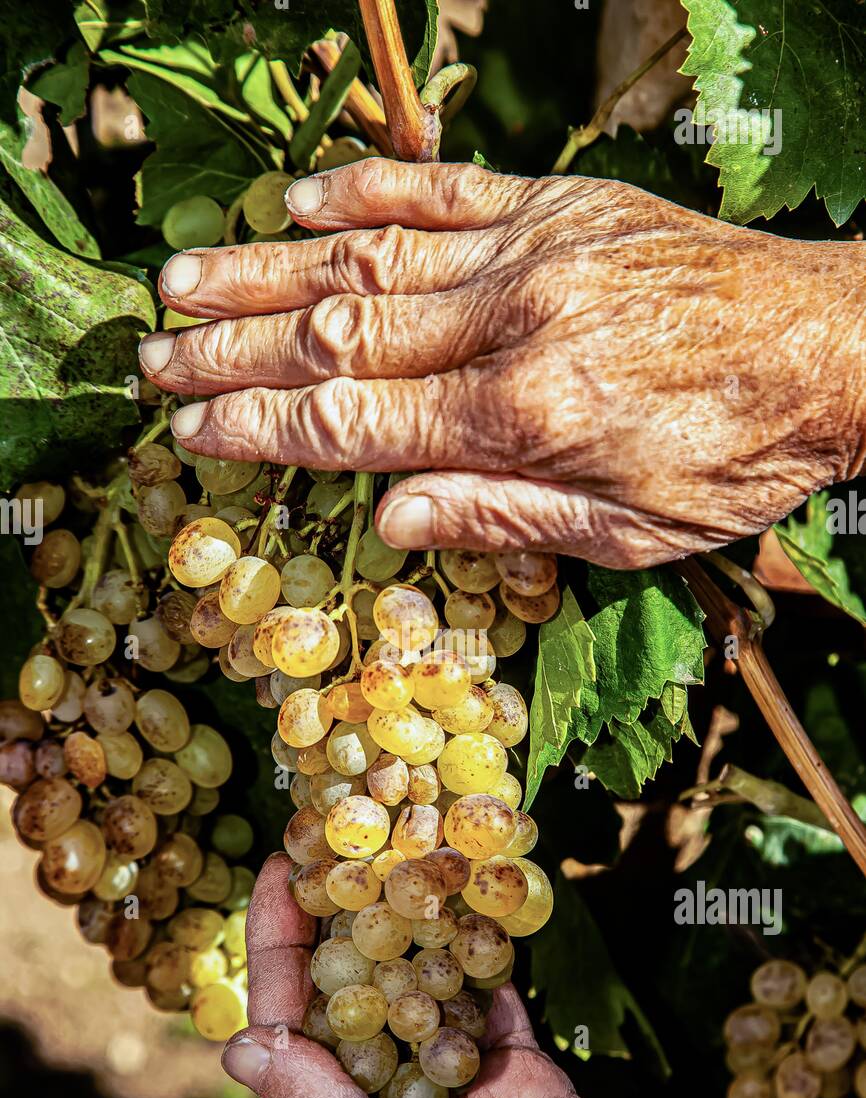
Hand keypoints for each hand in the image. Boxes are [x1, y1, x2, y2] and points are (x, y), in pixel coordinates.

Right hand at [140, 159, 864, 568]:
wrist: (834, 349)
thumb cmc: (735, 459)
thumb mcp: (629, 532)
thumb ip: (502, 521)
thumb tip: (387, 521)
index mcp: (524, 421)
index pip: (355, 423)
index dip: (262, 427)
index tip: (191, 430)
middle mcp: (512, 325)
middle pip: (338, 336)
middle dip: (233, 351)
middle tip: (152, 361)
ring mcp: (531, 253)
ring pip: (368, 259)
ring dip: (265, 268)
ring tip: (181, 278)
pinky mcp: (559, 205)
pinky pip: (441, 192)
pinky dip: (364, 193)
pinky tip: (299, 201)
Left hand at [222, 854, 768, 1097]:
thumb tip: (241, 1048)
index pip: (287, 1034)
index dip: (277, 949)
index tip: (279, 870)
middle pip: (347, 1001)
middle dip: (344, 921)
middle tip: (351, 843)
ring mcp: (453, 1097)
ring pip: (418, 992)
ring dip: (414, 927)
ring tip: (413, 854)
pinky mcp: (517, 1079)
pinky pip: (488, 1002)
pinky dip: (482, 954)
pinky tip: (477, 901)